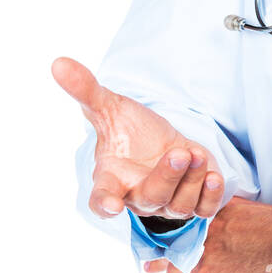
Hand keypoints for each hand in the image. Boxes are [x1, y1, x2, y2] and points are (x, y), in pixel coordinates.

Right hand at [51, 55, 224, 222]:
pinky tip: (213, 176)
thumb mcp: (109, 107)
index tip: (111, 206)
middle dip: (168, 176)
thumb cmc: (129, 130)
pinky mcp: (193, 200)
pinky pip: (203, 209)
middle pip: (151, 197)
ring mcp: (166, 202)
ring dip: (193, 180)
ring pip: (181, 205)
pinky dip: (210, 196)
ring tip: (196, 154)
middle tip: (180, 153)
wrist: (161, 140)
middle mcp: (138, 195)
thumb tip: (58, 63)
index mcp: (111, 178)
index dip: (105, 204)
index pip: (101, 198)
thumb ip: (85, 90)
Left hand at [143, 196, 271, 272]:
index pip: (182, 223)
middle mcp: (201, 232)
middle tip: (150, 269)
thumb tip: (236, 220)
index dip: (171, 235)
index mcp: (214, 214)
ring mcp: (200, 257)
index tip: (166, 243)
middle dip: (159, 261)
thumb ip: (236, 211)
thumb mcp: (255, 210)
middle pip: (170, 248)